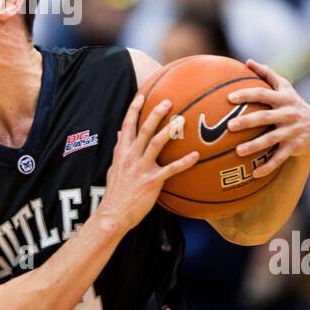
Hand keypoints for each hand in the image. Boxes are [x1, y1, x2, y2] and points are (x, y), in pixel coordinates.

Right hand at [97, 93, 198, 233]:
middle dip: (155, 113)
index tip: (142, 95)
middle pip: (144, 129)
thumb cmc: (116, 192)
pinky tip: (196, 155)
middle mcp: (131, 157)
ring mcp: (141, 168)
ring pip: (156, 144)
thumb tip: (120, 134)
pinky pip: (170, 169)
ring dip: (169, 131)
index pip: (127, 125)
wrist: (113, 214)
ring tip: (182, 121)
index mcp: (122, 152)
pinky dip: (184, 162)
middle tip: (168, 102)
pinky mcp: (152, 181)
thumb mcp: (113, 168)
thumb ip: (118, 150)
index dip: (134, 109)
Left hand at [225, 59, 309, 179]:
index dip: (247, 95)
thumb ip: (267, 74)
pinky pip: (280, 158)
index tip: (230, 98)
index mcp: (284, 99)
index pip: (263, 94)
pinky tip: (254, 174)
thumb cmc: (293, 104)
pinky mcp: (295, 147)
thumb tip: (247, 61)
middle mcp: (288, 114)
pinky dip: (268, 166)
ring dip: (255, 146)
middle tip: (229, 126)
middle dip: (247, 121)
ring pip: (271, 140)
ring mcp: (292, 132)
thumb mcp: (285, 88)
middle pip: (265, 117)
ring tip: (238, 151)